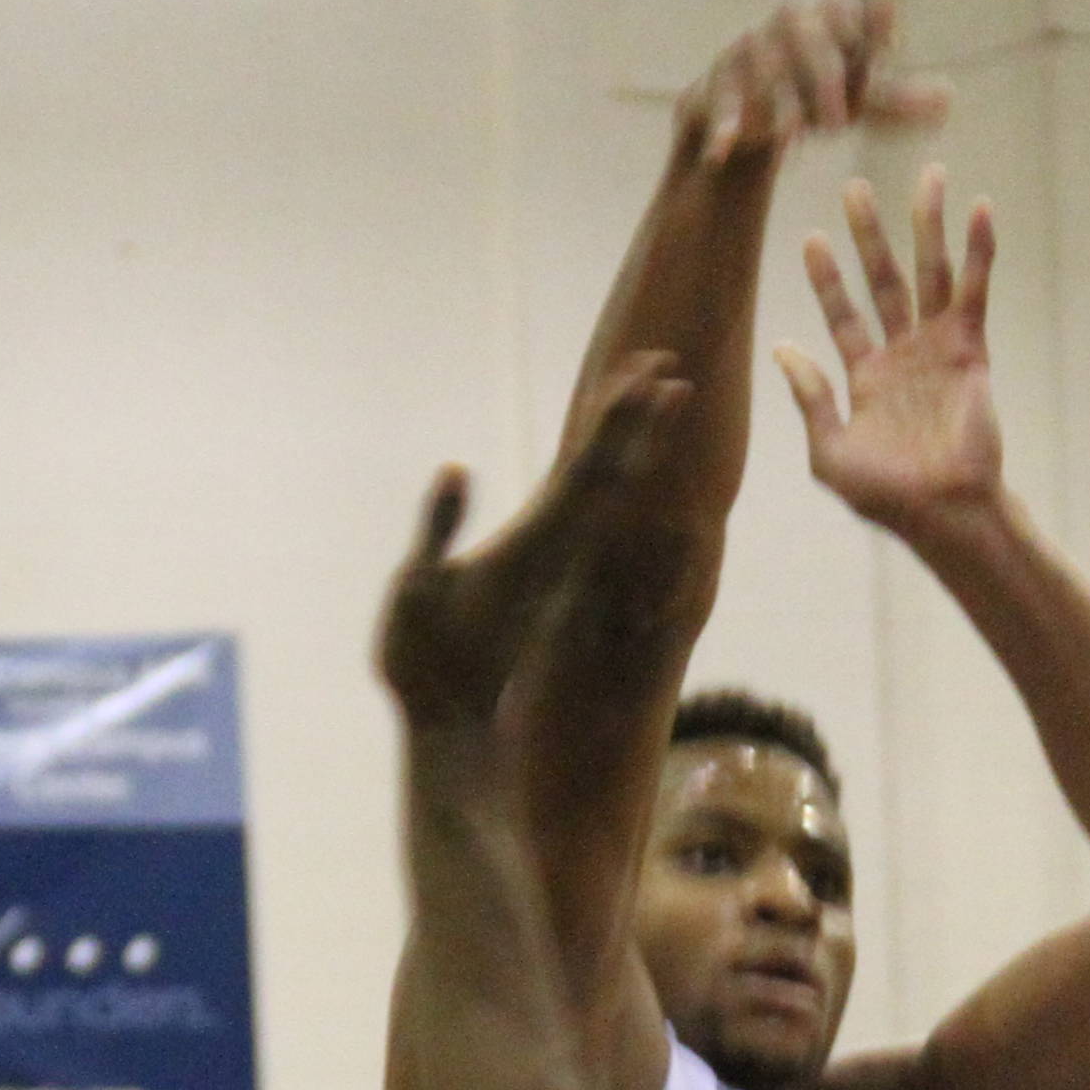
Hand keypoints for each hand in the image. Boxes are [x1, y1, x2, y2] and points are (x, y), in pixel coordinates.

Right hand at [374, 360, 692, 730]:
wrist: (450, 723)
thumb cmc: (423, 662)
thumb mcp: (418, 591)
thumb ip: (438, 529)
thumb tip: (455, 467)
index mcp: (536, 545)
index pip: (587, 470)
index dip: (618, 422)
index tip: (648, 380)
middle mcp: (557, 550)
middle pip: (608, 470)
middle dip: (636, 417)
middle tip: (670, 367)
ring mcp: (554, 561)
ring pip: (603, 489)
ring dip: (628, 440)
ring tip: (654, 395)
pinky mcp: (543, 573)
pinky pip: (583, 512)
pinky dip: (603, 474)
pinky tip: (617, 457)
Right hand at [681, 0, 947, 169]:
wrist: (747, 117)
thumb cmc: (814, 95)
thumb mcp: (860, 99)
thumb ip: (899, 100)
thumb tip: (948, 99)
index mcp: (829, 14)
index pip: (853, 18)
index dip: (870, 31)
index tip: (892, 46)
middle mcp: (789, 20)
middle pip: (810, 40)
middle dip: (824, 80)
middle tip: (839, 123)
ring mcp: (749, 47)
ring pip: (768, 73)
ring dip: (780, 109)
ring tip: (794, 142)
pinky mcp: (718, 80)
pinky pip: (723, 101)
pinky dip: (724, 124)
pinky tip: (724, 150)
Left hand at [779, 171, 1003, 536]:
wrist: (943, 512)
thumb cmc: (887, 498)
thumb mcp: (829, 453)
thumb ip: (809, 399)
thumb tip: (783, 347)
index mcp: (866, 378)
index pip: (842, 315)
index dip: (827, 279)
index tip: (811, 238)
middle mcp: (902, 355)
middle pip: (884, 280)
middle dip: (870, 235)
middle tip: (856, 188)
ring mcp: (938, 349)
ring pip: (930, 274)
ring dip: (927, 226)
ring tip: (927, 178)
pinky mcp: (971, 350)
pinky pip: (974, 292)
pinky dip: (978, 252)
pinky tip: (979, 210)